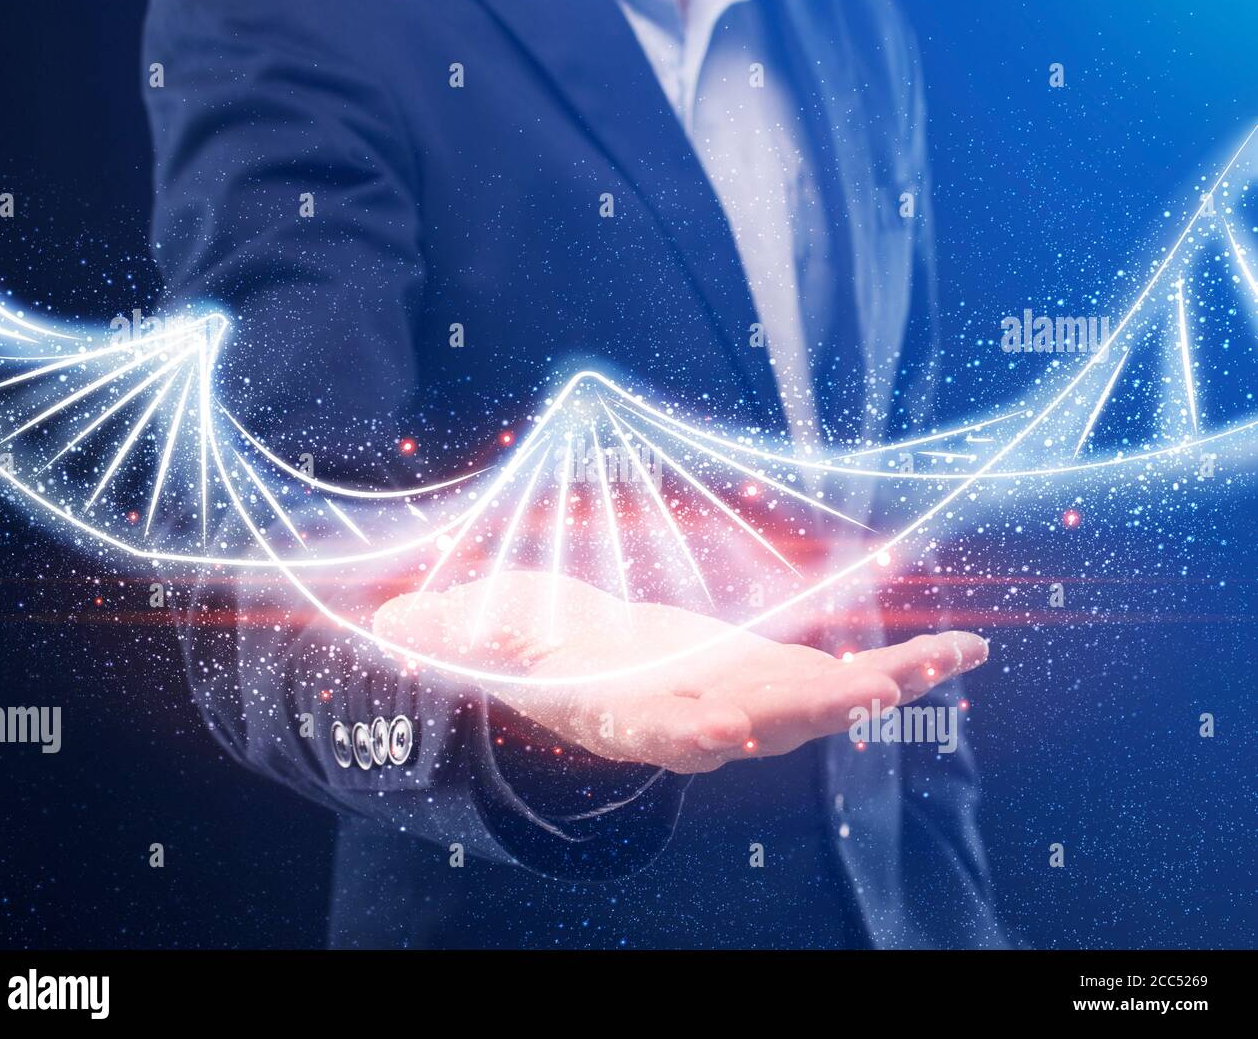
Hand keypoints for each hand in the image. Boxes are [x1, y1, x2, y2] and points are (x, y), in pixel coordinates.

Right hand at [373, 570, 987, 773]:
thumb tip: (390, 618)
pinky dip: (898, 665)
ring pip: (818, 705)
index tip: (724, 728)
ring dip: (880, 684)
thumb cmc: (541, 646)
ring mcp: (741, 697)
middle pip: (756, 719)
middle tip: (867, 689)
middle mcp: (691, 712)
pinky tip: (956, 651)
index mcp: (626, 703)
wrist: (593, 671)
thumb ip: (452, 627)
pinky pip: (843, 676)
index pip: (658, 725)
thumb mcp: (490, 630)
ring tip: (948, 658)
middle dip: (810, 707)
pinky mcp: (775, 674)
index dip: (691, 727)